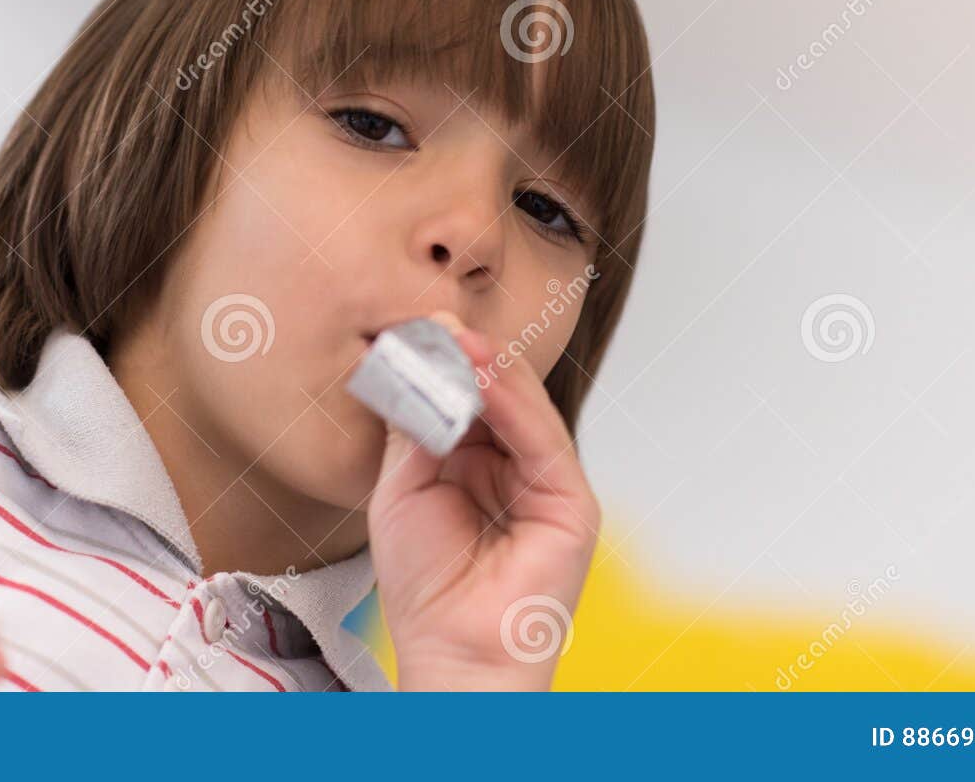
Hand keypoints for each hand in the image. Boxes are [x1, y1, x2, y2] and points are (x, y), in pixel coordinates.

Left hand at [367, 312, 600, 689]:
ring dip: (488, 369)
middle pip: (497, 395)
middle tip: (432, 322)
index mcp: (477, 464)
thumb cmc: (425, 585)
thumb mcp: (402, 489)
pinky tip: (483, 373)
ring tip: (455, 337)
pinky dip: (512, 400)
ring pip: (523, 407)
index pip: (466, 399)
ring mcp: (548, 482)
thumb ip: (413, 430)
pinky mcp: (572, 501)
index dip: (442, 365)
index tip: (412, 330)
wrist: (452, 652)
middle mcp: (516, 467)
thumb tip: (414, 368)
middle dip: (465, 358)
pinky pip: (542, 437)